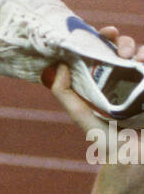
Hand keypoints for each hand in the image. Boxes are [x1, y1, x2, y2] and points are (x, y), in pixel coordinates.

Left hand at [44, 25, 143, 189]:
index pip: (102, 51)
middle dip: (123, 42)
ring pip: (142, 54)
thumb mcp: (82, 116)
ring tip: (137, 58)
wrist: (132, 161)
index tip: (107, 32)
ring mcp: (140, 83)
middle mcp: (122, 77)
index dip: (103, 37)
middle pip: (124, 48)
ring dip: (140, 50)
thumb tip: (58, 66)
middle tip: (121, 50)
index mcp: (103, 79)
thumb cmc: (106, 140)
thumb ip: (66, 94)